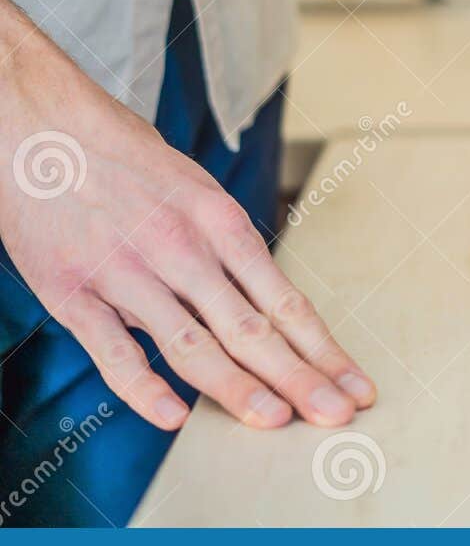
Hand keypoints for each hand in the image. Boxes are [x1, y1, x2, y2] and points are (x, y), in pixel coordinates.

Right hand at [0, 26, 374, 431]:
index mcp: (219, 221)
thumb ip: (224, 248)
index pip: (284, 300)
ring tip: (275, 421)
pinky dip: (143, 388)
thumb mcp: (195, 188)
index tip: (354, 384)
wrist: (40, 123)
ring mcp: (125, 272)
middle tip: (336, 415)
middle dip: (300, 377)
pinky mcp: (70, 291)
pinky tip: (174, 417)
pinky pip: (112, 350)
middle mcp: (180, 248)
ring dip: (237, 389)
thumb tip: (260, 305)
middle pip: (251, 329)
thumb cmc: (124, 156)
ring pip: (192, 345)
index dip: (322, 348)